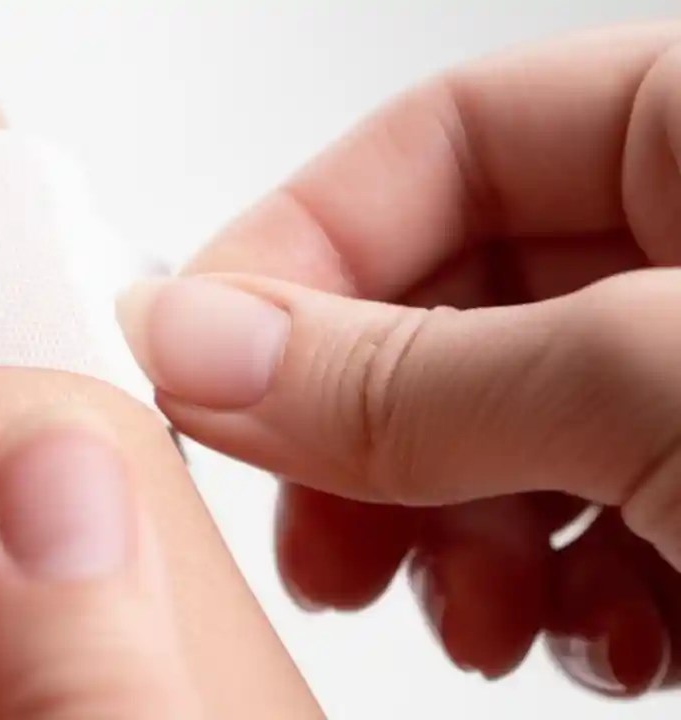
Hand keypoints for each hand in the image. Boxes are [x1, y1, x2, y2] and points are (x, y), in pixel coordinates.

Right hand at [117, 24, 680, 695]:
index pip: (439, 138)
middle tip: (321, 535)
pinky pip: (580, 518)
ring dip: (449, 540)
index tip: (203, 369)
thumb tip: (196, 342)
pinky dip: (549, 595)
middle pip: (448, 303)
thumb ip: (410, 374)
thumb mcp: (658, 386)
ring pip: (494, 430)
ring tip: (474, 620)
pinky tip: (582, 641)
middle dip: (365, 438)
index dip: (301, 250)